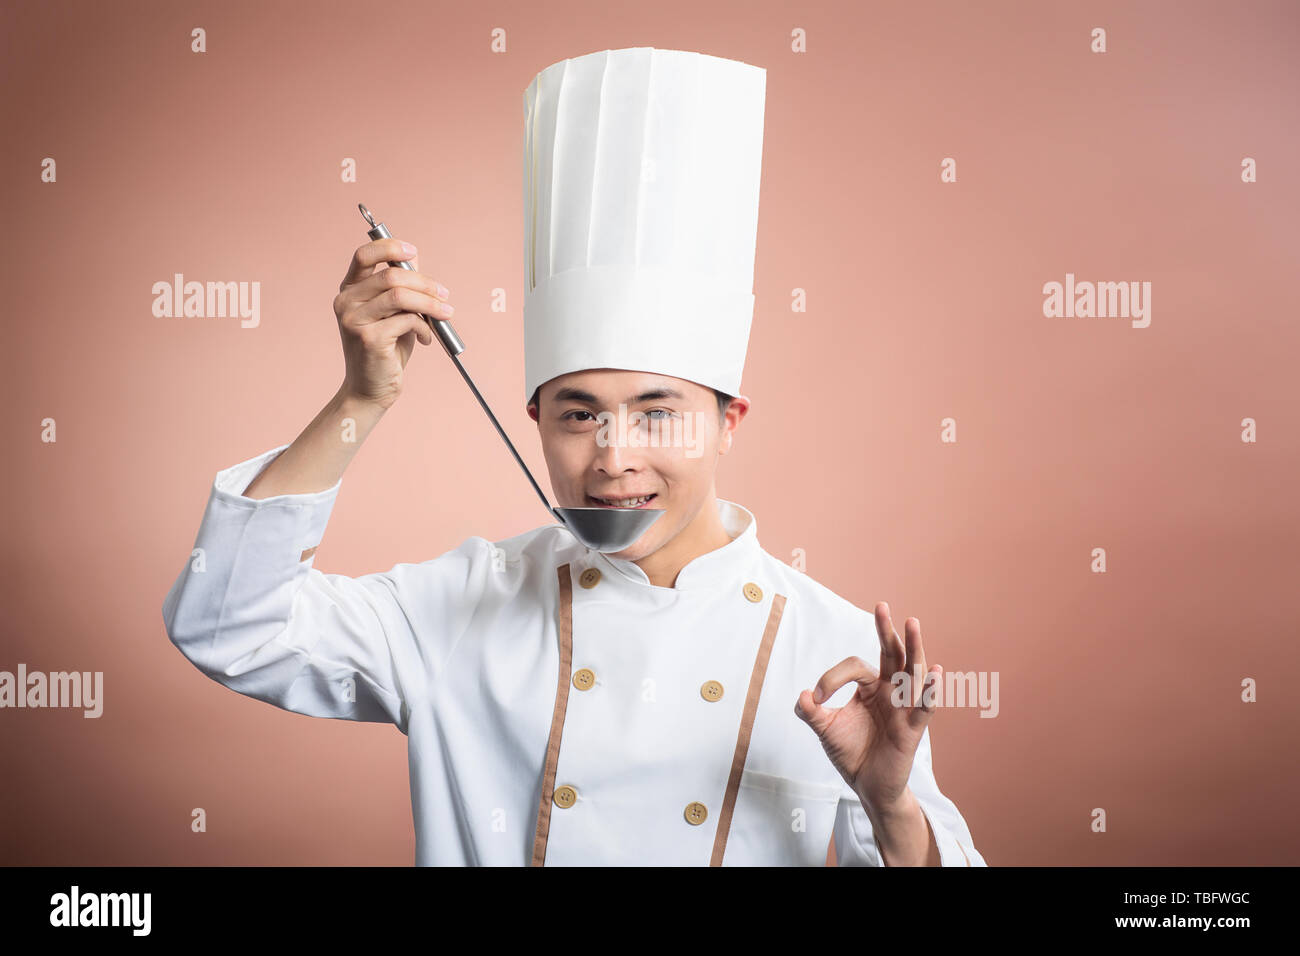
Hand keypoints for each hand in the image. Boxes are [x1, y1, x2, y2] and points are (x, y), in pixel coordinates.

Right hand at [333, 238, 454, 409]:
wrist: (371, 389)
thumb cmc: (386, 350)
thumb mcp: (393, 313)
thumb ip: (400, 287)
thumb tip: (414, 259)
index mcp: (349, 290)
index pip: (364, 255)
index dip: (390, 247)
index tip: (413, 251)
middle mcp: (346, 302)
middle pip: (391, 275)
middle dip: (425, 283)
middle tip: (444, 294)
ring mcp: (354, 320)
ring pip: (400, 296)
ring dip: (430, 303)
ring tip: (445, 314)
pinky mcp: (369, 338)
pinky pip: (407, 320)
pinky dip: (424, 327)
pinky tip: (426, 339)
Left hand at [794, 601, 940, 816]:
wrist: (866, 787)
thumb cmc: (851, 752)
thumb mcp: (825, 730)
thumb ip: (811, 712)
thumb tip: (803, 695)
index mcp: (871, 688)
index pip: (856, 667)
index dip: (833, 678)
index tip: (817, 697)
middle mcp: (891, 692)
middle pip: (893, 655)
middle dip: (887, 631)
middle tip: (882, 605)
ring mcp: (904, 709)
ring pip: (912, 672)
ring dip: (914, 648)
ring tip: (913, 623)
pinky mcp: (912, 730)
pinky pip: (924, 708)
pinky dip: (929, 691)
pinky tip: (934, 673)